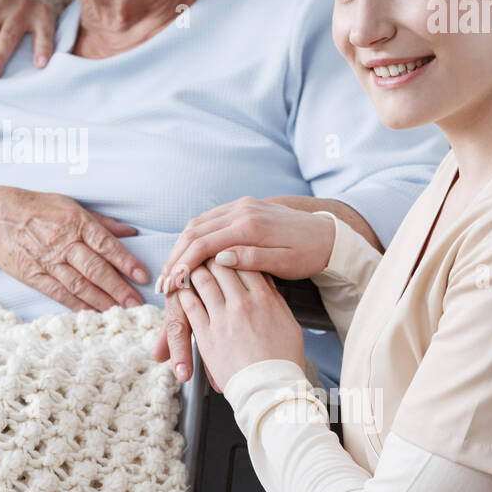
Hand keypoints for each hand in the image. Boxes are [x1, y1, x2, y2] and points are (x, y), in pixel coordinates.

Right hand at [0, 186, 149, 311]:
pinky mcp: (33, 275)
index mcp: (75, 222)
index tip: (143, 277)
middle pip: (95, 269)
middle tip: (136, 304)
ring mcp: (47, 260)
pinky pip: (58, 292)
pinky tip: (91, 313)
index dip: (126, 262)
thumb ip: (102, 222)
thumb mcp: (71, 206)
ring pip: (78, 284)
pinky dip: (75, 304)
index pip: (106, 244)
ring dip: (101, 301)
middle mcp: (63, 242)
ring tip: (119, 312)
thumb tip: (131, 231)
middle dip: (118, 288)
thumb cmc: (38, 208)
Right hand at [157, 197, 335, 292]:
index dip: (183, 264)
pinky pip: (209, 220)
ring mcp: (241, 206)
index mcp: (250, 225)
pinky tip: (188, 255)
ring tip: (171, 271)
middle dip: (175, 257)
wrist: (328, 233)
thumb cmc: (309, 253)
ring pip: (198, 223)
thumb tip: (220, 258)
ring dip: (181, 247)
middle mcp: (242, 210)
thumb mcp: (286, 262)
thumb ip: (253, 259)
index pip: (203, 243)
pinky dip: (194, 237)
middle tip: (162, 282)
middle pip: (194, 231)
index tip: (170, 285)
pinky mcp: (243, 208)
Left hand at [176, 263, 305, 390]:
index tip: (225, 250)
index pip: (246, 263)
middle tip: (203, 251)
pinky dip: (183, 291)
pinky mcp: (206, 334)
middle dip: (211, 255)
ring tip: (189, 263)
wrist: (270, 390)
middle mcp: (243, 304)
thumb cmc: (283, 360)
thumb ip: (274, 299)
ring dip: (194, 268)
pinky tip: (180, 286)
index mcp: (265, 299)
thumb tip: (265, 281)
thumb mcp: (288, 323)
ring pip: (203, 280)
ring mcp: (223, 318)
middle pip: (222, 266)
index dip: (233, 253)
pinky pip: (190, 304)